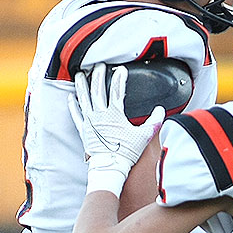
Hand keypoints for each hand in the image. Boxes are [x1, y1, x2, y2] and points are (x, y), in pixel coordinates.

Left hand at [70, 63, 164, 190]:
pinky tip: (70, 97)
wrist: (110, 167)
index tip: (122, 70)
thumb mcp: (143, 136)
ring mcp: (90, 122)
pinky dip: (73, 106)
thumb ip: (154, 122)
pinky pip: (76, 115)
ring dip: (82, 85)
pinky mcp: (83, 130)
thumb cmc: (126, 152)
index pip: (117, 91)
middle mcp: (100, 115)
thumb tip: (161, 111)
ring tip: (80, 74)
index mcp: (115, 114)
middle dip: (98, 76)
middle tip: (99, 66)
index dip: (120, 79)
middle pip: (98, 90)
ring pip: (84, 99)